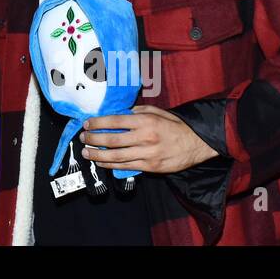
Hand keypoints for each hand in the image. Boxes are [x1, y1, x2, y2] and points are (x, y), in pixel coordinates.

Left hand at [81, 105, 218, 173]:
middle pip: (111, 140)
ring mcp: (147, 154)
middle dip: (93, 139)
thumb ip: (137, 111)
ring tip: (86, 153)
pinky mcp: (150, 167)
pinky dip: (111, 165)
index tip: (86, 124)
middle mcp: (144, 137)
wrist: (196, 144)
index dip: (97, 123)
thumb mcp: (157, 112)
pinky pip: (126, 166)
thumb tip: (118, 113)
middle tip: (83, 138)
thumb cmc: (175, 126)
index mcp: (145, 121)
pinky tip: (101, 163)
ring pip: (116, 156)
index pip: (114, 121)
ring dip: (97, 155)